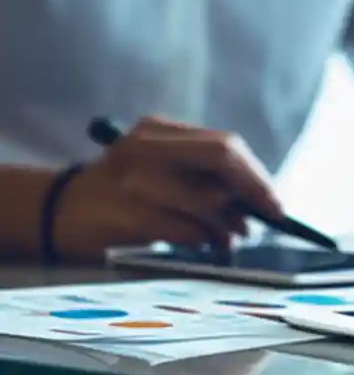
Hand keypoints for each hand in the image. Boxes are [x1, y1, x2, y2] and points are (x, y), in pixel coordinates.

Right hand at [54, 116, 282, 262]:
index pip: (225, 147)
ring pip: (207, 200)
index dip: (256, 177)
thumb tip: (258, 201)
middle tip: (260, 221)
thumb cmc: (121, 193)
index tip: (276, 204)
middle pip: (221, 159)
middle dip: (251, 193)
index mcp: (158, 131)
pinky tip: (201, 244)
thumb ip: (202, 177)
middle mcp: (146, 147)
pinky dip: (201, 240)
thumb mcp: (158, 169)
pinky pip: (185, 229)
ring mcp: (133, 178)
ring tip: (227, 239)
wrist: (56, 212)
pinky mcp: (126, 213)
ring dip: (226, 226)